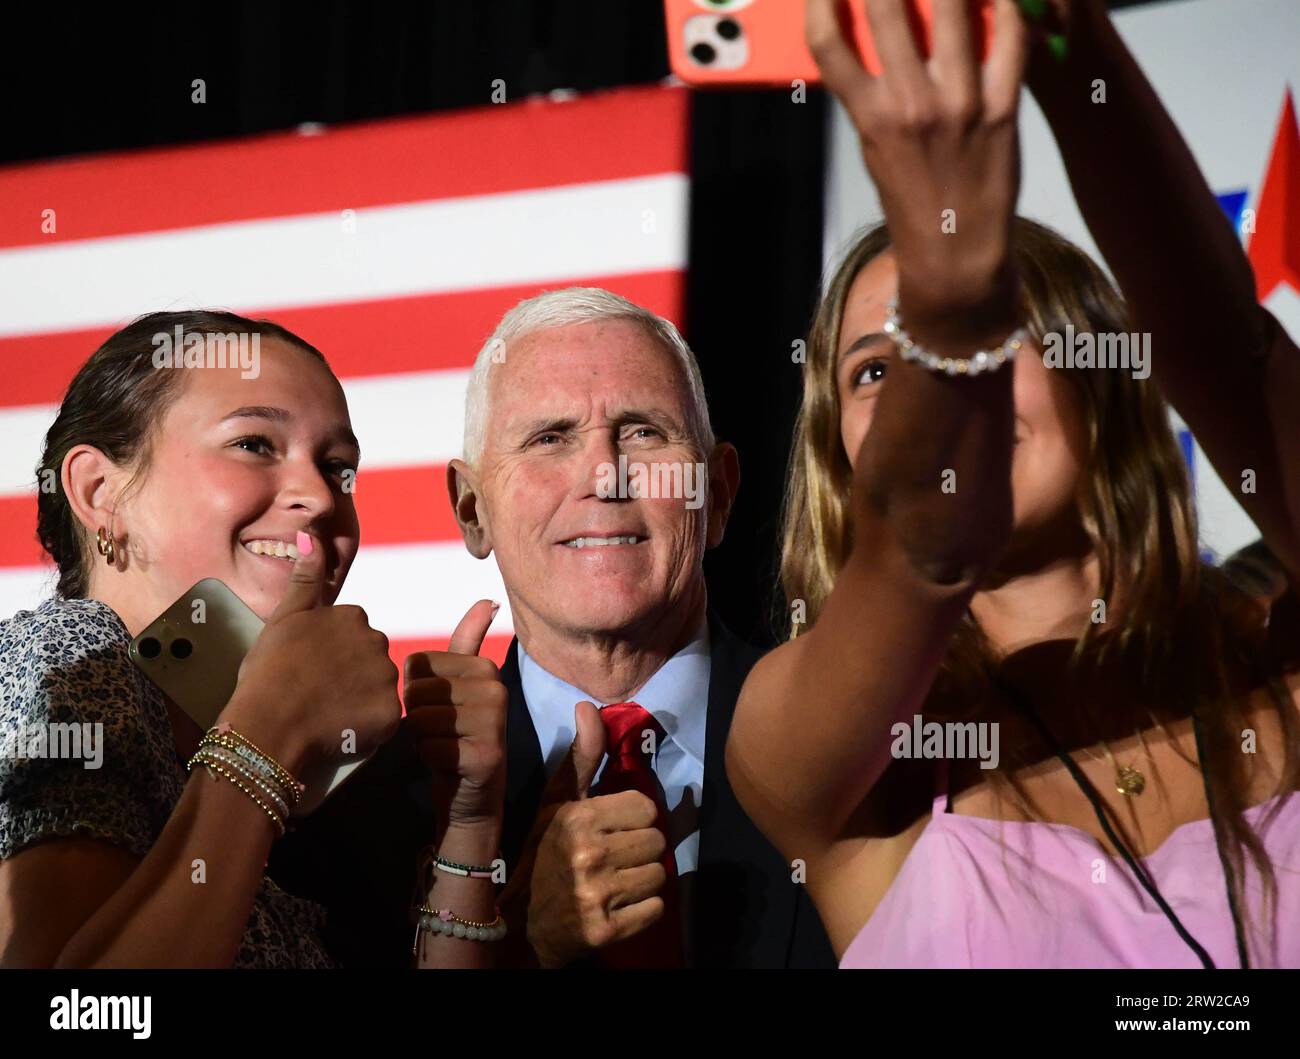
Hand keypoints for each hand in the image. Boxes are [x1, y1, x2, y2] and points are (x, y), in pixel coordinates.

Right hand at [223, 531, 401, 814]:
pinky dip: (366, 725)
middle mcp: (378, 643)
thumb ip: (305, 579)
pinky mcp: (391, 713)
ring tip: (324, 713)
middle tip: (316, 692)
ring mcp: (386, 679)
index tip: (308, 667)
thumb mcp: (283, 618)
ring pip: (377, 688)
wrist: (269, 726)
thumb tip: (313, 536)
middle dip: (349, 673)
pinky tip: (339, 729)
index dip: (329, 652)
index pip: (351, 632)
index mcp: (353, 618)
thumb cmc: (269, 673)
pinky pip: (383, 718)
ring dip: (358, 699)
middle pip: (368, 658)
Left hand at [402, 600, 506, 831]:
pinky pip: (431, 747)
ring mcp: (495, 722)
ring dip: (422, 739)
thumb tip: (488, 599)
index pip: (417, 665)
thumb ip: (469, 640)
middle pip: (417, 691)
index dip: (415, 692)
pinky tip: (448, 765)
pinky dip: (429, 759)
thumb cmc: (456, 736)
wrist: (470, 798)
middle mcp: (497, 689)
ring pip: (422, 718)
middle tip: (440, 732)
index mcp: (486, 667)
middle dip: (416, 715)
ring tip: (443, 746)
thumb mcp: (459, 685)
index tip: (440, 708)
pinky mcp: (487, 755)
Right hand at [508, 702, 666, 967]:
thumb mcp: (555, 804)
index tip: (613, 829)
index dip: (634, 819)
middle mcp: (589, 854)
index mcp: (578, 817)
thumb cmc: (541, 857)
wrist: (519, 927)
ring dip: (644, 880)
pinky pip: (656, 909)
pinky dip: (643, 911)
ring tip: (615, 882)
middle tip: (614, 858)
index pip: (646, 807)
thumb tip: (588, 707)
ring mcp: (598, 895)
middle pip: (657, 841)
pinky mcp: (607, 931)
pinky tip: (618, 906)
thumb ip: (580, 757)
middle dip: (641, 849)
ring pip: (660, 874)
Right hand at [807, 0, 1027, 317]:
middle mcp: (909, 105)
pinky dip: (1005, 4)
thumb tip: (869, 36)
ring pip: (951, 6)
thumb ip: (870, 92)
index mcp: (869, 116)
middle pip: (885, 7)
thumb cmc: (914, 199)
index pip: (829, 42)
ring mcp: (958, 105)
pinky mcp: (1001, 108)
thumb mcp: (875, 147)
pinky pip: (1008, 37)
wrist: (956, 254)